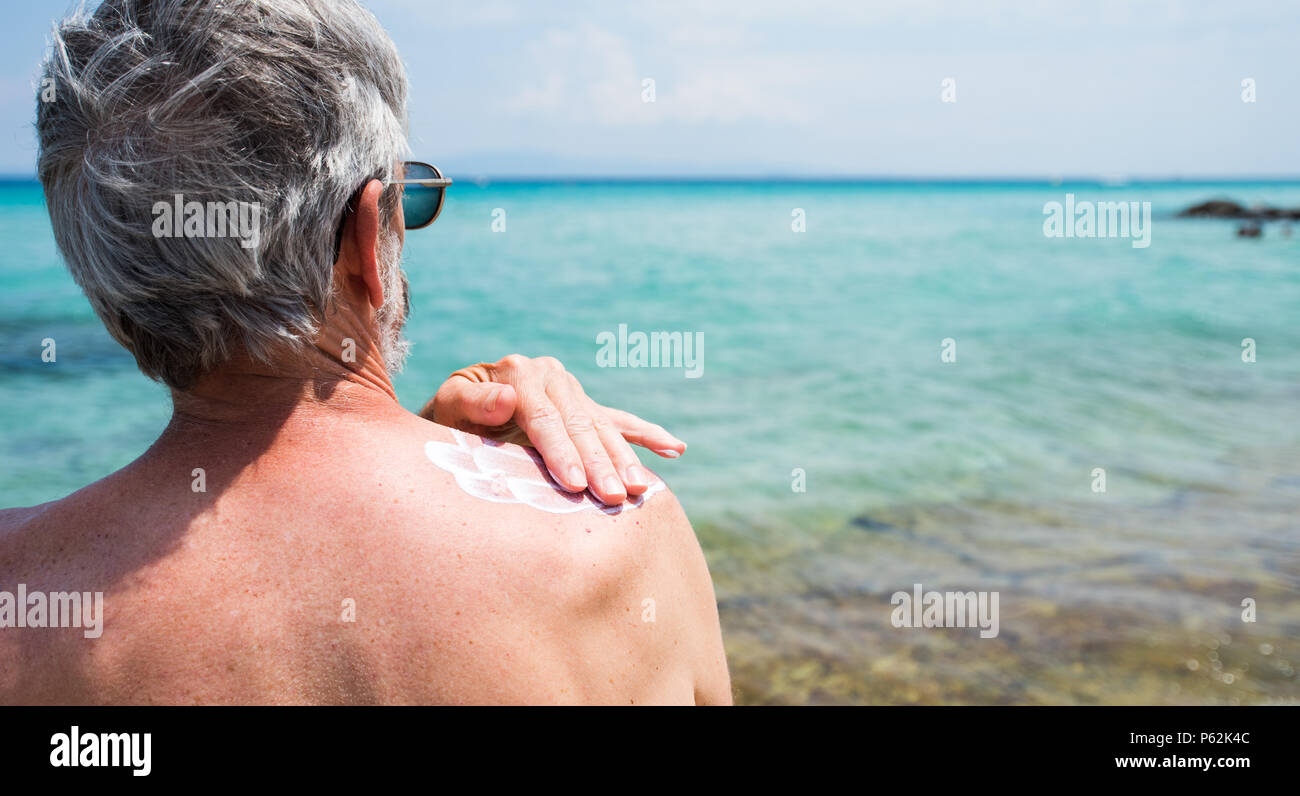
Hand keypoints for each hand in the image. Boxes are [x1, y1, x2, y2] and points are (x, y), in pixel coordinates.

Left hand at [422, 354, 685, 503]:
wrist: (454, 410)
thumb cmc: (445, 417)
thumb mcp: (447, 407)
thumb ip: (473, 402)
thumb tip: (507, 397)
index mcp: (518, 372)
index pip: (545, 418)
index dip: (561, 452)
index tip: (574, 484)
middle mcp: (551, 375)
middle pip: (580, 424)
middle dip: (599, 463)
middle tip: (614, 497)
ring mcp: (571, 389)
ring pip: (603, 426)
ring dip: (624, 458)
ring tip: (640, 488)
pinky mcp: (584, 405)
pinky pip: (620, 421)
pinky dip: (647, 435)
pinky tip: (675, 449)